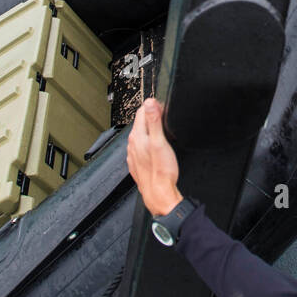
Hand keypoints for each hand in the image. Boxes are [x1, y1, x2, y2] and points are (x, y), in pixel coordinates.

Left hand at [126, 98, 183, 215]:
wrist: (159, 193)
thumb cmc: (161, 171)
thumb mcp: (160, 142)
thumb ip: (154, 121)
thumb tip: (149, 103)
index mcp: (137, 136)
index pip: (142, 111)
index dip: (153, 106)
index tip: (162, 106)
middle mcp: (132, 144)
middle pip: (140, 122)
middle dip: (151, 116)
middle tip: (164, 115)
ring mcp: (133, 154)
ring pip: (140, 135)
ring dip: (149, 129)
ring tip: (161, 129)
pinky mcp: (137, 162)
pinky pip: (141, 147)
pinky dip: (148, 142)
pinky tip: (155, 147)